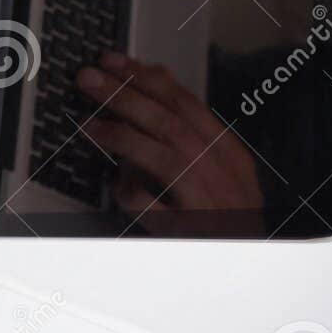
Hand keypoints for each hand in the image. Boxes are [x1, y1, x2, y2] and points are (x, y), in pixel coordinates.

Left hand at [74, 53, 262, 233]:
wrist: (243, 271)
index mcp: (230, 156)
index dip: (144, 79)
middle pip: (171, 125)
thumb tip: (156, 72)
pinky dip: (131, 192)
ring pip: (166, 159)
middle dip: (125, 97)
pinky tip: (113, 183)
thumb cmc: (223, 215)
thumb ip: (186, 124)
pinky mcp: (190, 234)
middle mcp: (225, 177)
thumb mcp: (215, 167)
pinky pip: (155, 208)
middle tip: (88, 79)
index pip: (185, 104)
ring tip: (88, 123)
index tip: (110, 61)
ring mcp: (210, 206)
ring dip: (122, 135)